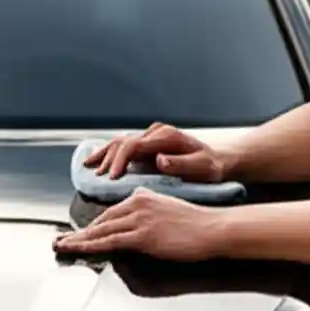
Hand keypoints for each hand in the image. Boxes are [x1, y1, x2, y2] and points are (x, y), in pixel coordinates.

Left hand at [53, 188, 226, 261]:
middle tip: (61, 239)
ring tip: (61, 246)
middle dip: (80, 232)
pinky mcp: (142, 235)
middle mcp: (136, 203)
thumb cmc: (196, 223)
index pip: (111, 212)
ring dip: (78, 239)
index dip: (93, 225)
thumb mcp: (168, 207)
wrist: (212, 228)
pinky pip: (109, 241)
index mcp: (142, 195)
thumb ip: (149, 211)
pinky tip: (78, 248)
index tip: (80, 232)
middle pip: (101, 220)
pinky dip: (90, 245)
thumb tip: (137, 222)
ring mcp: (138, 219)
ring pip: (100, 230)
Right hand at [85, 122, 228, 180]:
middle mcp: (157, 133)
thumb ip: (181, 164)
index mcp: (166, 137)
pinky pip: (125, 147)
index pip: (134, 145)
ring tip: (90, 168)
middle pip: (123, 142)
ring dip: (104, 155)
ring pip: (120, 142)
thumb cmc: (213, 167)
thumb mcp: (203, 167)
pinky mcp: (149, 145)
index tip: (112, 177)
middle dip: (107, 158)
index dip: (120, 160)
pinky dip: (109, 154)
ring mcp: (152, 137)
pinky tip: (97, 161)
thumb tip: (160, 160)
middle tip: (98, 176)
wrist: (219, 160)